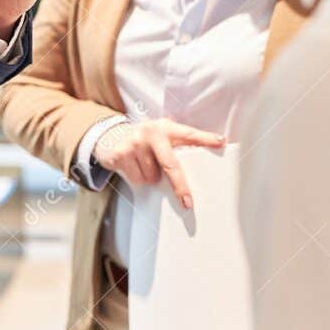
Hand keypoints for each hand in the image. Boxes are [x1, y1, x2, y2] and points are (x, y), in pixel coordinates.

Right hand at [93, 120, 224, 209]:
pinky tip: (131, 166)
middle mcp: (150, 133)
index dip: (205, 138)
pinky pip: (136, 179)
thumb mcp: (158, 137)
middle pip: (171, 165)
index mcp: (165, 128)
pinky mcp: (120, 154)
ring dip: (150, 177)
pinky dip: (136, 178)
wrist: (108, 135)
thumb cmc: (142, 141)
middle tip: (187, 202)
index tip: (221, 142)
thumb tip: (191, 173)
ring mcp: (134, 143)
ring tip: (143, 165)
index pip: (188, 134)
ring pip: (152, 176)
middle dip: (180, 186)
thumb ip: (173, 147)